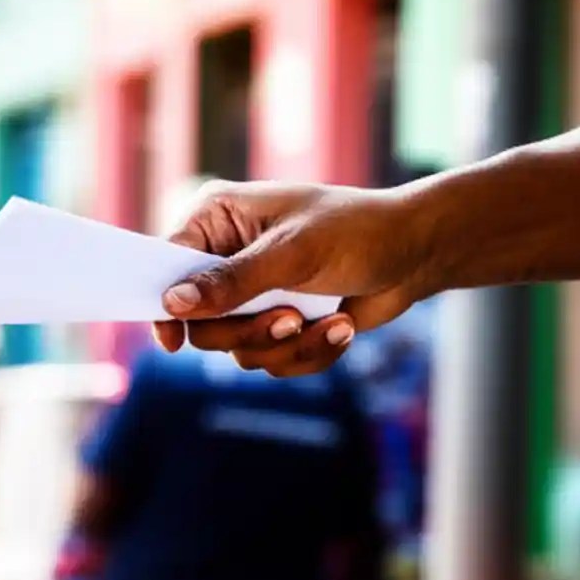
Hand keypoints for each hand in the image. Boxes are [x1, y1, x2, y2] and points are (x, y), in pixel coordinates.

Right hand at [154, 181, 432, 375]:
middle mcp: (225, 256)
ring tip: (328, 320)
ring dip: (286, 344)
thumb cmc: (358, 231)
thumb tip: (172, 303)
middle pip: (199, 321)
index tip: (171, 340)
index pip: (167, 263)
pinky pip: (270, 360)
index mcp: (217, 219)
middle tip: (288, 319)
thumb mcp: (294, 252)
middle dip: (248, 331)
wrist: (416, 254)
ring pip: (236, 349)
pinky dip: (309, 351)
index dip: (163, 302)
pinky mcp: (276, 323)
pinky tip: (340, 325)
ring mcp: (251, 294)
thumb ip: (232, 281)